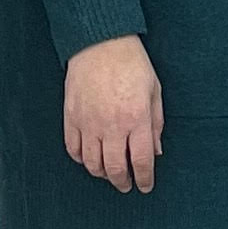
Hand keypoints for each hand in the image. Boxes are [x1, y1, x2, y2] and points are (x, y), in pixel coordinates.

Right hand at [63, 35, 164, 190]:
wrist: (100, 42)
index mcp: (136, 118)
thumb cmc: (132, 64)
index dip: (144, 178)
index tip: (145, 186)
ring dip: (102, 174)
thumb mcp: (154, 91)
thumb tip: (156, 151)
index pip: (141, 161)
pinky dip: (81, 159)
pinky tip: (89, 159)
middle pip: (115, 168)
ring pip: (92, 163)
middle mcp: (112, 125)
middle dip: (122, 182)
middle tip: (126, 185)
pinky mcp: (71, 117)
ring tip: (109, 174)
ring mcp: (88, 122)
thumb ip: (156, 124)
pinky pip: (73, 148)